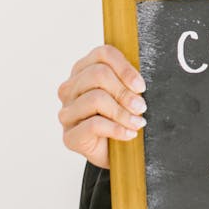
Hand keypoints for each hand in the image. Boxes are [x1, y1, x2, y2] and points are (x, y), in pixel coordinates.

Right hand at [57, 44, 147, 168]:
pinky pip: (94, 125)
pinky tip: (129, 134)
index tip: (141, 86)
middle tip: (141, 107)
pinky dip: (117, 129)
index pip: (103, 54)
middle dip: (124, 92)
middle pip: (97, 74)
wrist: (117, 154)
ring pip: (95, 98)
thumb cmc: (122, 118)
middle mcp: (70, 89)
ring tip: (138, 122)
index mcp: (84, 70)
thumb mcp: (128, 95)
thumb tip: (140, 80)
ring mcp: (67, 113)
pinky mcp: (69, 136)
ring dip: (123, 113)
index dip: (124, 68)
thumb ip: (130, 81)